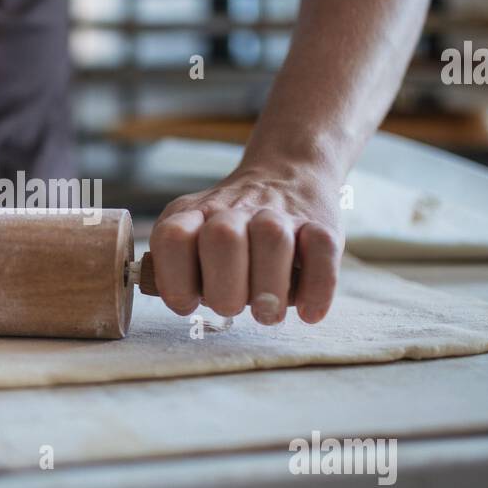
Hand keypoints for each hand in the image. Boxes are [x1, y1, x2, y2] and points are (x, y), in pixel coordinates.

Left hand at [150, 162, 343, 324]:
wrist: (287, 174)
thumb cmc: (232, 227)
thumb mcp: (192, 232)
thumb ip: (174, 265)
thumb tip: (166, 300)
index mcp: (194, 214)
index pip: (172, 238)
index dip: (175, 280)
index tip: (189, 301)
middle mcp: (235, 209)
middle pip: (222, 239)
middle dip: (225, 290)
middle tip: (232, 305)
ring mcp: (280, 215)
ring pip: (272, 239)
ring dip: (270, 291)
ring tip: (268, 312)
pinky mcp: (321, 225)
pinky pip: (322, 253)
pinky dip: (316, 290)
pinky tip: (308, 312)